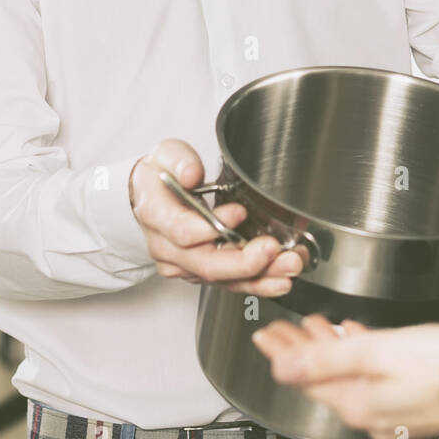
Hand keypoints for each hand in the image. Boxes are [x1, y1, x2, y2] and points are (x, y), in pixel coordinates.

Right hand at [129, 140, 303, 295]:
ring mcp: (184, 265)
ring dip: (260, 276)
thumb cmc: (161, 176)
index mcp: (156, 215)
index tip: (239, 213)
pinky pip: (229, 283)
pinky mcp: (201, 273)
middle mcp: (167, 248)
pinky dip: (258, 282)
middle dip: (244, 262)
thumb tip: (192, 173)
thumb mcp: (166, 155)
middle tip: (273, 249)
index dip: (211, 227)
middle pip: (206, 264)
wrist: (149, 196)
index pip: (182, 231)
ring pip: (222, 279)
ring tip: (289, 266)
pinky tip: (281, 279)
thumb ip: (180, 161)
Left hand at [251, 315, 438, 438]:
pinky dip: (356, 357)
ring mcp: (387, 410)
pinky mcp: (405, 403)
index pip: (304, 374)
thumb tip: (284, 367)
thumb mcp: (377, 351)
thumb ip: (328, 358)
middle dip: (300, 347)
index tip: (264, 333)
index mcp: (355, 400)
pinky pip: (368, 379)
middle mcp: (367, 412)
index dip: (281, 350)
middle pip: (321, 375)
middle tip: (282, 327)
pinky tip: (358, 341)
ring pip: (345, 375)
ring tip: (318, 327)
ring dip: (328, 349)